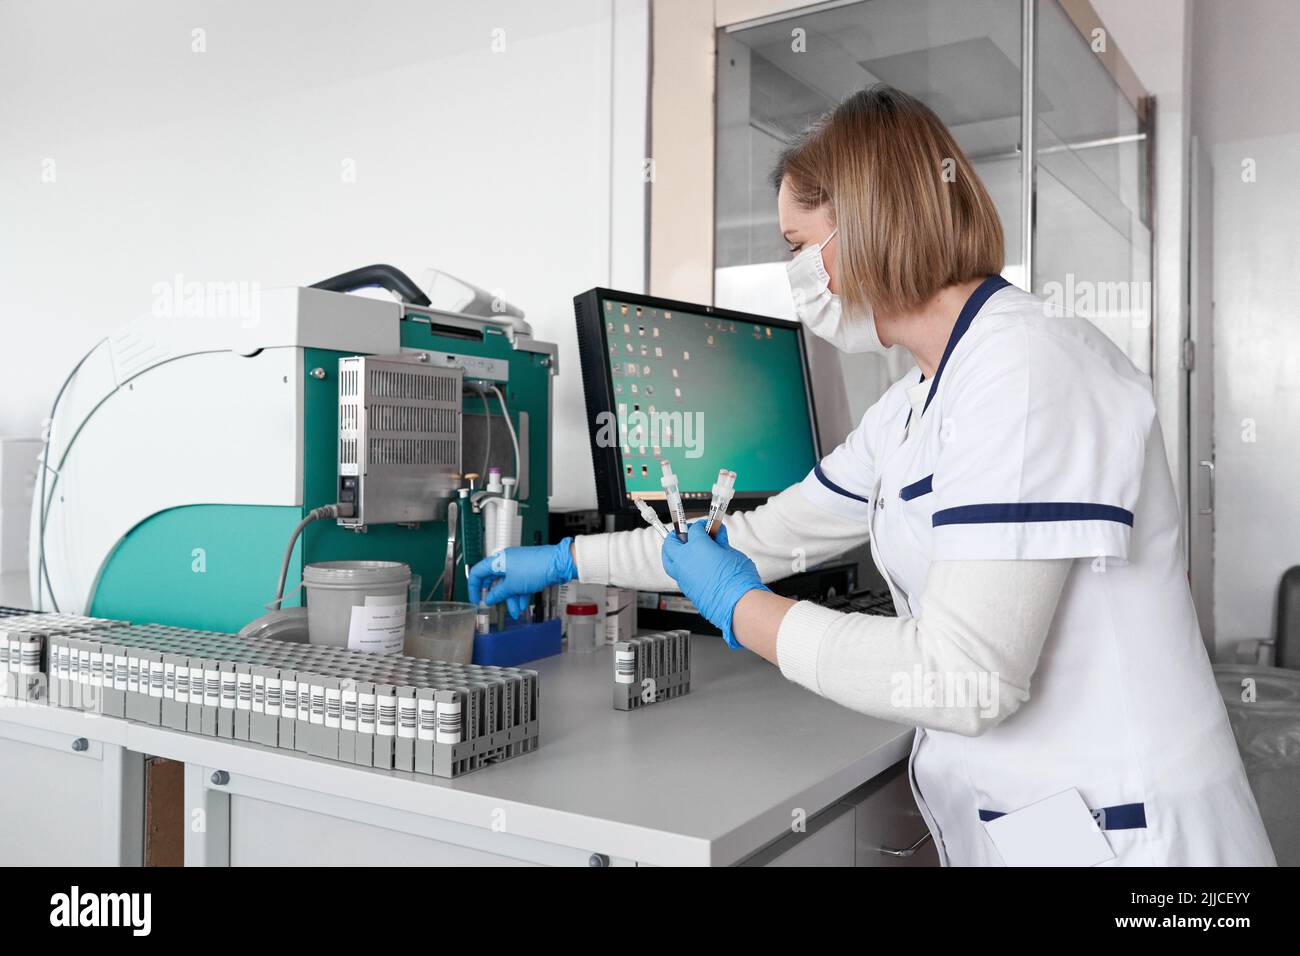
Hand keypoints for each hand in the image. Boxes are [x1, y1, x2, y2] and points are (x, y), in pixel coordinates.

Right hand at [468, 538, 576, 618]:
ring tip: (516, 611)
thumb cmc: (536, 568)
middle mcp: (506, 561)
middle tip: (495, 606)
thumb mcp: (513, 586)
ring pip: (508, 584)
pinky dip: (520, 595)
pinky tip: (522, 605)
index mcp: (498, 560)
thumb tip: (489, 599)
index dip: (474, 587)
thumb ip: (498, 593)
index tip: (476, 599)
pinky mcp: (528, 571)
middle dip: (496, 596)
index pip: (478, 572)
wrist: (558, 564)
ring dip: (511, 599)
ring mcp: (518, 566)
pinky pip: (519, 584)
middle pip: (494, 580)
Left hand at [661, 521, 767, 648]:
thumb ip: (721, 543)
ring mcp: (683, 577)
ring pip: (669, 560)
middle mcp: (685, 561)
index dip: (701, 526)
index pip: (694, 529)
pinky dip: (681, 568)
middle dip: (677, 535)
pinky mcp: (686, 590)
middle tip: (688, 533)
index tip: (707, 526)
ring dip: (674, 553)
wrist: (737, 605)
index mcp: (697, 547)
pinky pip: (677, 574)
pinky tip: (693, 568)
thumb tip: (717, 536)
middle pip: (671, 542)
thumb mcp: (732, 554)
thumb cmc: (738, 580)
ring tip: (685, 550)